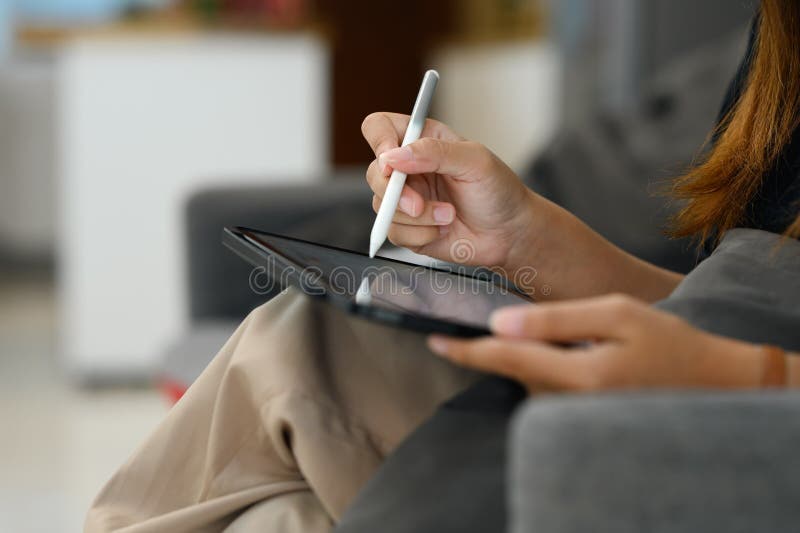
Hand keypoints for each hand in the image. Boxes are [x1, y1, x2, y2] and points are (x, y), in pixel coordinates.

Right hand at [361, 112, 536, 269]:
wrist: (509, 234)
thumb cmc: (499, 191)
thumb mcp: (475, 161)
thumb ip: (434, 153)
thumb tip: (394, 156)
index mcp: (423, 141)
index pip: (380, 128)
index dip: (379, 141)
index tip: (391, 162)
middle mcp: (409, 168)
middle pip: (376, 173)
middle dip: (395, 193)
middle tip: (418, 204)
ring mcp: (405, 199)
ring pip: (383, 207)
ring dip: (417, 217)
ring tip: (447, 216)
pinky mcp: (407, 228)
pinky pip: (393, 232)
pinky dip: (419, 234)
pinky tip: (442, 230)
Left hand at [427, 294, 766, 391]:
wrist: (709, 383)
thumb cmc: (668, 343)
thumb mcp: (616, 315)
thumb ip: (555, 318)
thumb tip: (501, 321)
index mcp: (575, 373)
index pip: (505, 359)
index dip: (465, 349)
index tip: (433, 339)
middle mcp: (568, 399)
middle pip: (514, 366)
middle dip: (508, 341)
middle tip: (530, 317)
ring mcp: (573, 411)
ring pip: (530, 374)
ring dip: (534, 351)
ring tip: (576, 333)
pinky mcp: (579, 412)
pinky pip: (548, 384)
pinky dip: (550, 362)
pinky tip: (581, 350)